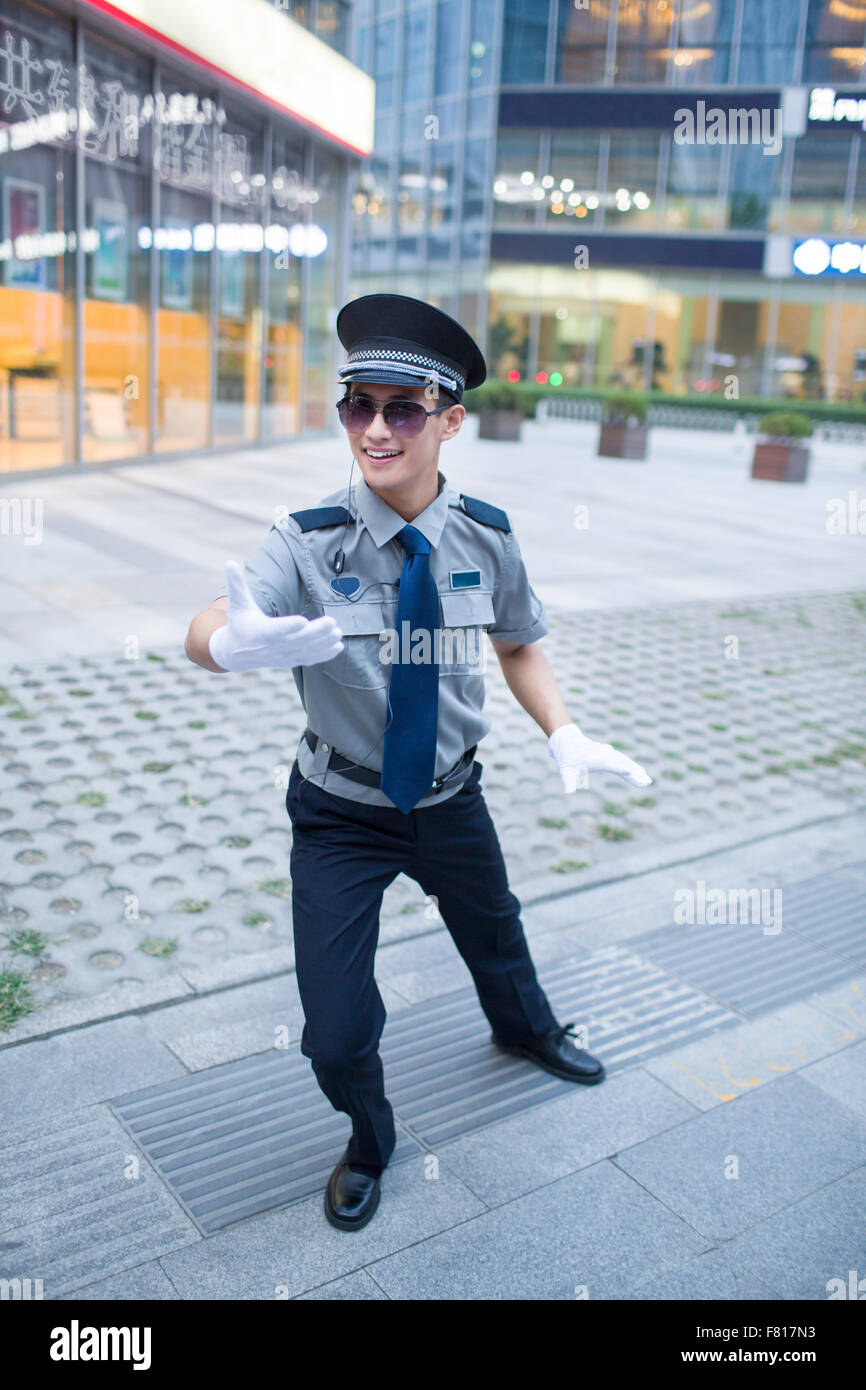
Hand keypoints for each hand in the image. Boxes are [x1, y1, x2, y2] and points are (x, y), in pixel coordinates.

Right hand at [208, 561, 343, 672]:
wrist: (237, 653)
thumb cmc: (239, 623)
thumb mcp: (237, 604)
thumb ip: (236, 584)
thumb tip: (230, 562)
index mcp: (260, 632)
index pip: (275, 630)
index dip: (288, 627)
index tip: (302, 621)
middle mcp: (273, 647)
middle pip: (297, 641)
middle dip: (316, 633)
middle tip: (332, 622)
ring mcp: (283, 655)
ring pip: (306, 651)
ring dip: (324, 643)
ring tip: (338, 631)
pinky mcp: (291, 660)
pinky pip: (310, 659)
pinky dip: (325, 654)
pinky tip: (338, 646)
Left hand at [547, 721, 652, 793]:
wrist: (568, 741)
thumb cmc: (567, 757)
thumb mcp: (566, 771)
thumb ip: (568, 782)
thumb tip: (568, 793)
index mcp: (596, 758)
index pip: (610, 763)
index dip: (620, 768)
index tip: (629, 771)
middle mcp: (605, 754)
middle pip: (623, 763)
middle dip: (635, 773)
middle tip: (647, 782)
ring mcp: (609, 754)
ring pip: (625, 761)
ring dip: (636, 770)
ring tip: (647, 780)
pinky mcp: (610, 755)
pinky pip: (623, 761)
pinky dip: (632, 767)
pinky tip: (639, 772)